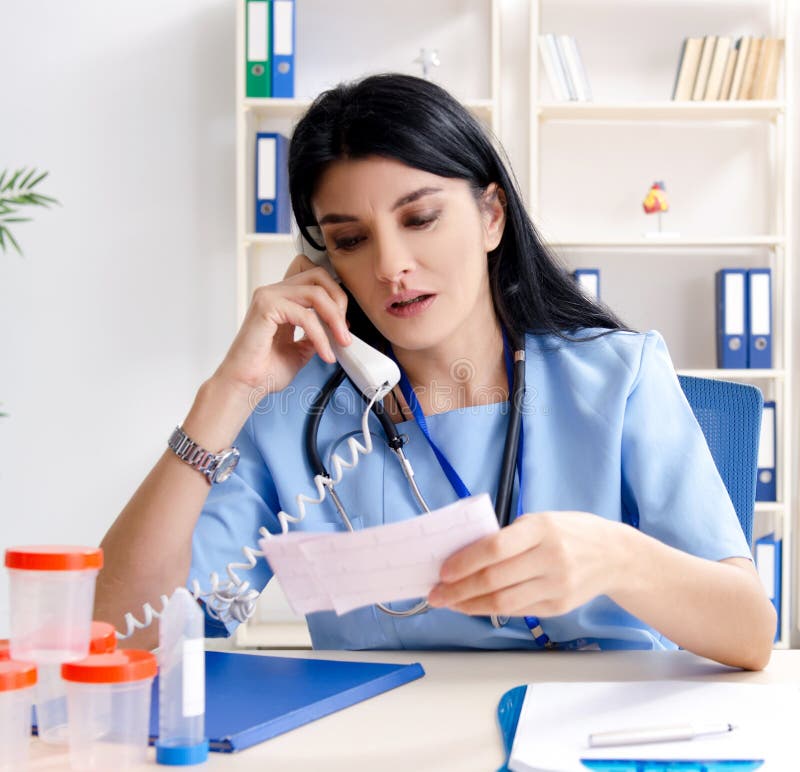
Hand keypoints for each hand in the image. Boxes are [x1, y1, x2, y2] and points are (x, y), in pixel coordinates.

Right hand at [212, 254, 350, 398]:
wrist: (246, 386)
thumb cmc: (265, 371)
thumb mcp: (302, 349)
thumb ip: (317, 333)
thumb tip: (339, 326)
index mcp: (282, 299)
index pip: (316, 280)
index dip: (336, 297)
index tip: (344, 325)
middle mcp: (274, 293)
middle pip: (318, 277)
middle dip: (339, 301)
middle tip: (345, 330)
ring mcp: (268, 296)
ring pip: (316, 293)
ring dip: (334, 319)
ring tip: (340, 342)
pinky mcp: (266, 307)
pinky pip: (305, 315)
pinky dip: (320, 335)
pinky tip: (325, 353)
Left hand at [427, 511, 628, 617]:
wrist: (614, 555)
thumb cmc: (570, 532)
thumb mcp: (540, 521)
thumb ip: (507, 537)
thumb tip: (465, 556)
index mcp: (541, 529)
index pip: (495, 547)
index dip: (465, 561)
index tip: (444, 570)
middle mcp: (550, 557)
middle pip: (494, 580)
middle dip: (458, 590)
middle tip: (437, 593)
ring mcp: (556, 585)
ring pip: (503, 602)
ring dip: (470, 605)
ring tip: (450, 603)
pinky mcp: (558, 606)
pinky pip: (517, 610)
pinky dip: (491, 610)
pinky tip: (475, 606)